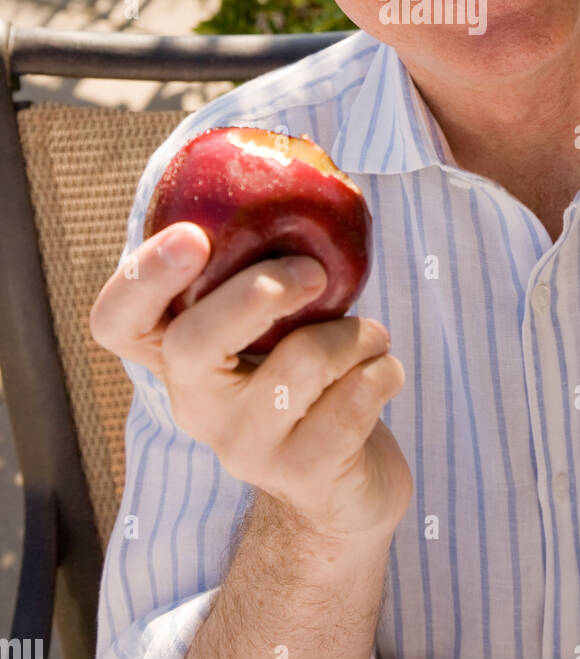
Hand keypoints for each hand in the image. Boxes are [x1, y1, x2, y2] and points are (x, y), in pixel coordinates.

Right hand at [90, 222, 411, 545]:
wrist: (348, 487)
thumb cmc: (309, 375)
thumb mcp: (280, 321)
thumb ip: (269, 266)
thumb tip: (305, 171)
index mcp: (179, 356)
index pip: (116, 321)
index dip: (142, 276)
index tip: (194, 235)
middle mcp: (196, 404)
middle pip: (192, 343)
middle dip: (260, 292)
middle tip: (315, 271)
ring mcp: (244, 447)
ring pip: (296, 365)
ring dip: (355, 333)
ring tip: (372, 335)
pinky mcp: (303, 474)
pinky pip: (351, 405)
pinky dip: (382, 371)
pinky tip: (384, 372)